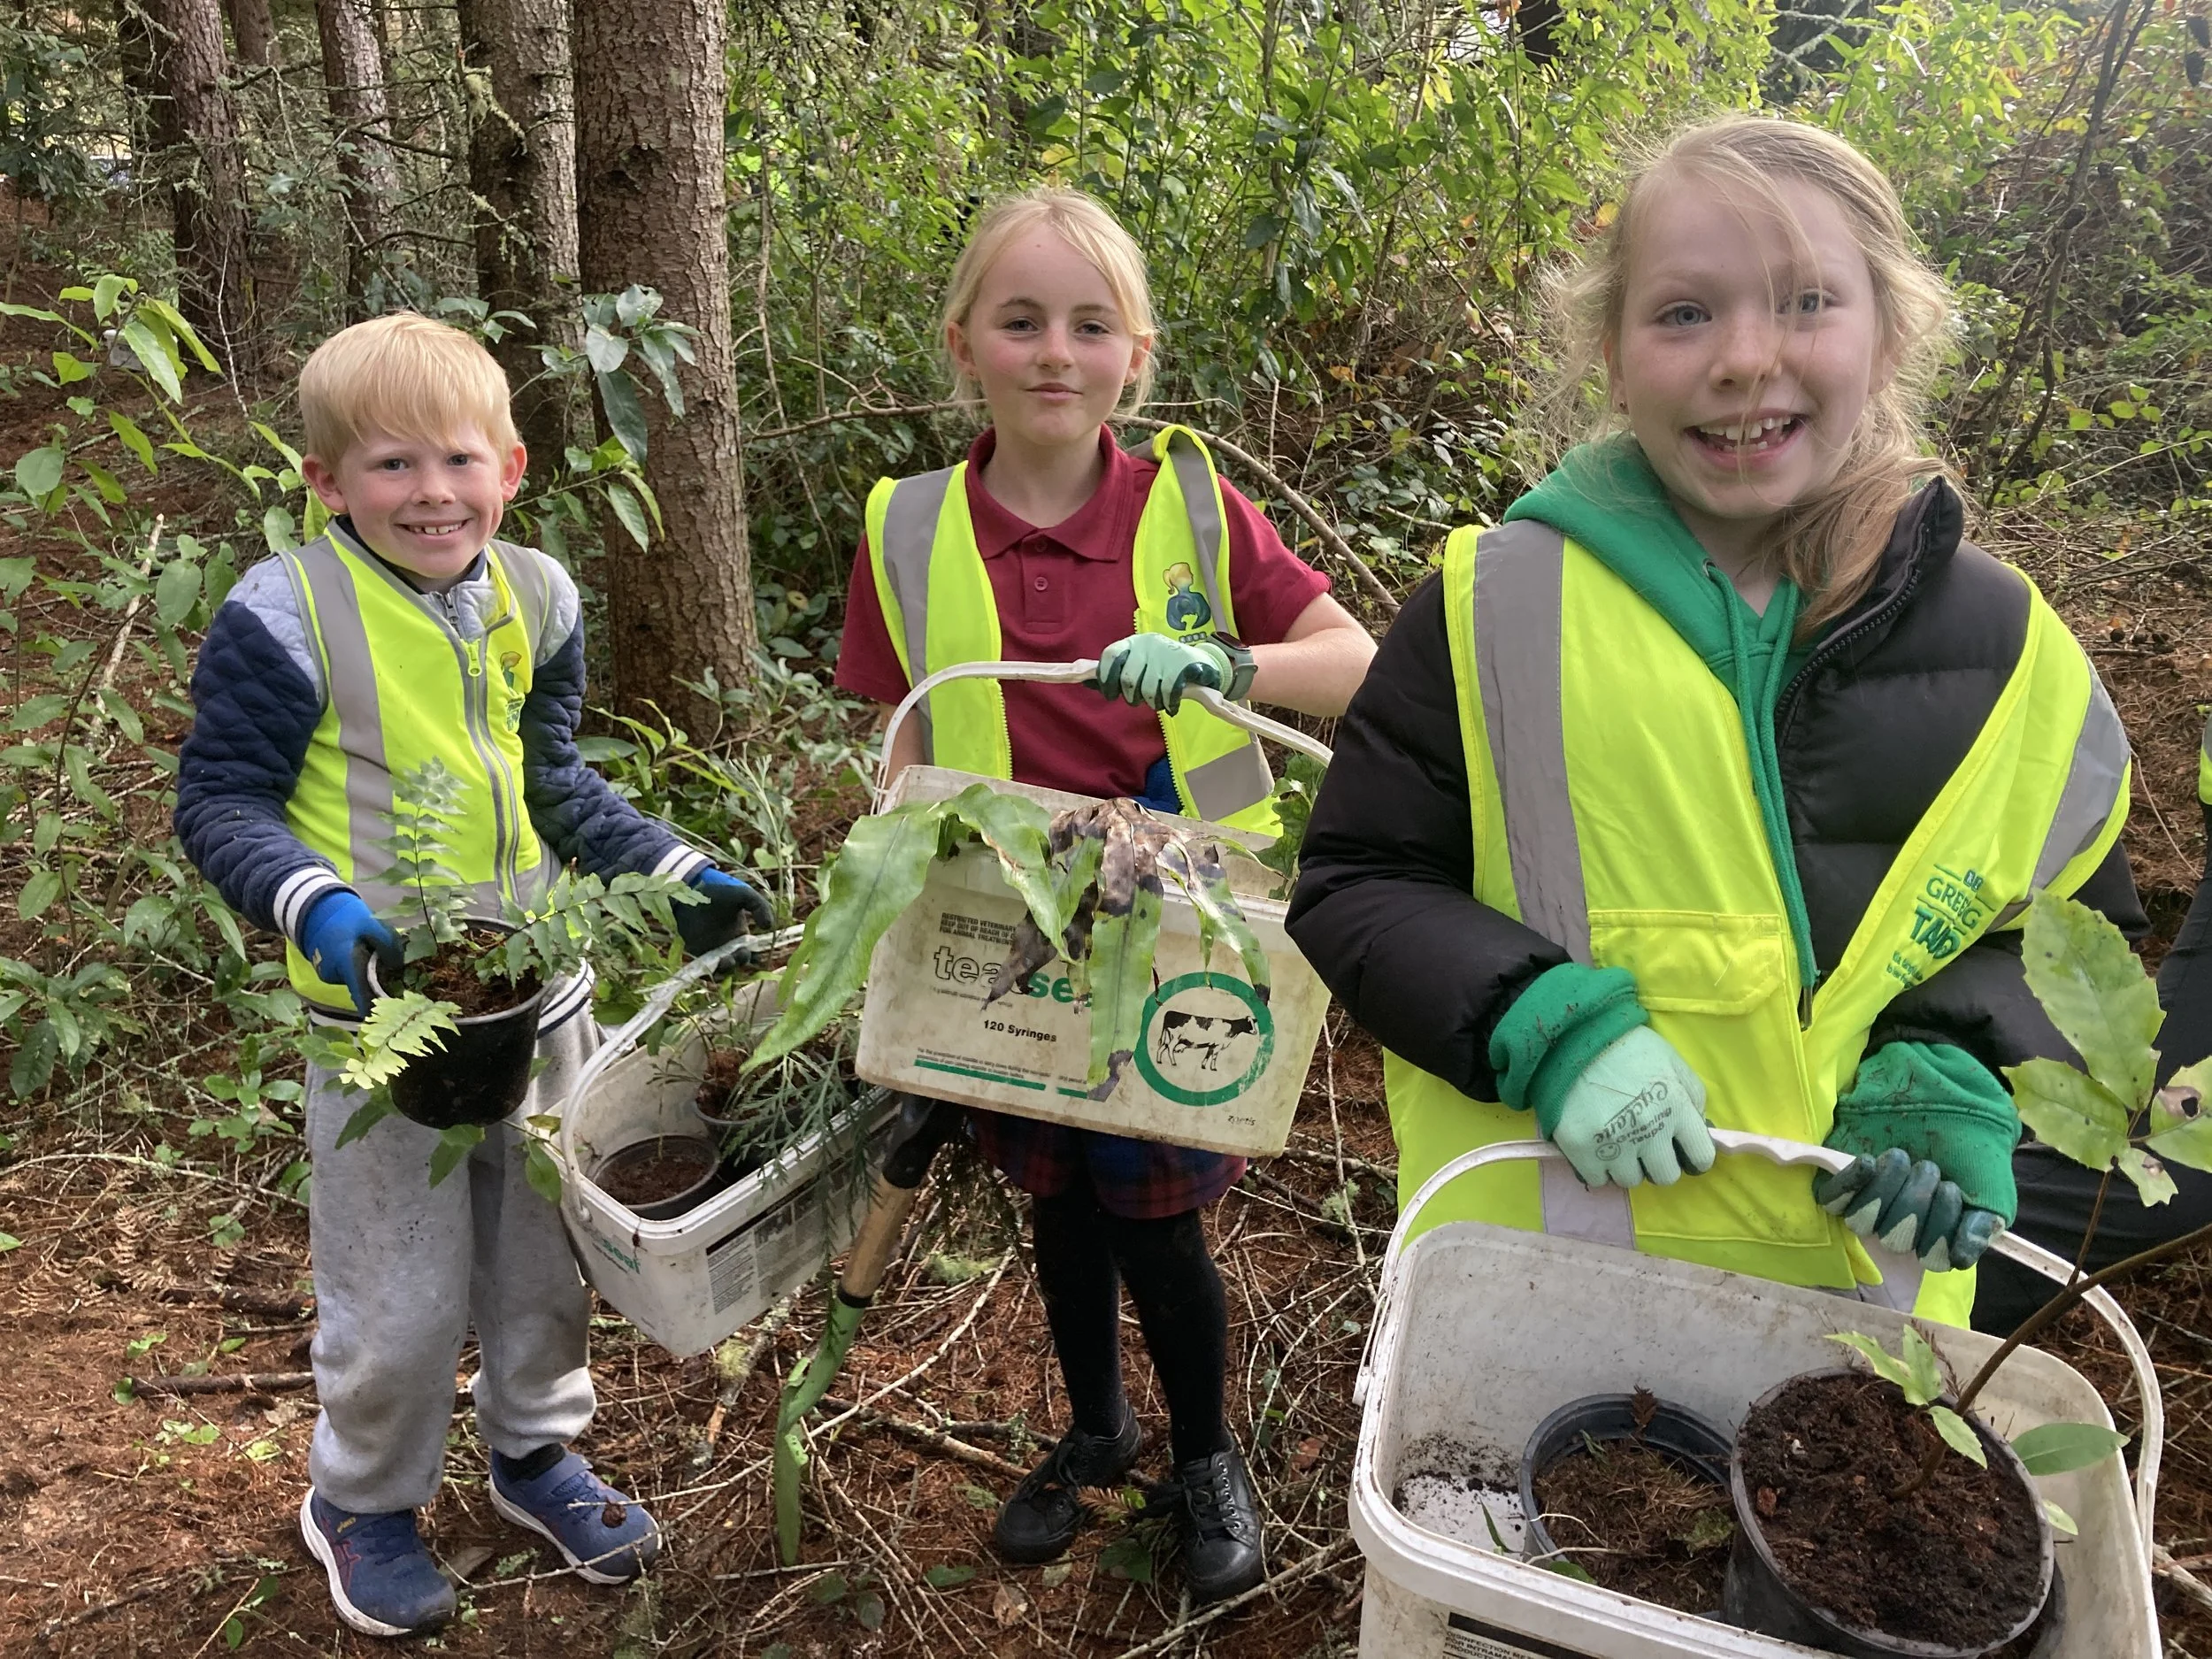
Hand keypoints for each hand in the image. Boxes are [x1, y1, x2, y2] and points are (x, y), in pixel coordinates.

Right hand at [298, 889, 398, 1015]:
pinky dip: (358, 969)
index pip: (362, 997)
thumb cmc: (346, 917)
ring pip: (356, 981)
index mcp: (347, 964)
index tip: (390, 1018)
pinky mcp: (327, 973)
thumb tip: (398, 967)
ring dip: (368, 973)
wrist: (315, 910)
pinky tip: (359, 953)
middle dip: (379, 983)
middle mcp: (336, 976)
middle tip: (394, 971)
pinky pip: (348, 976)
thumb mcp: (372, 924)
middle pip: (363, 988)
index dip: (375, 1009)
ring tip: (371, 952)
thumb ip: (388, 945)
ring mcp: (329, 976)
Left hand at [676, 867, 775, 961]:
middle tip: (735, 956)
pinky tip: (711, 966)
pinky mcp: (696, 949)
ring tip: (724, 961)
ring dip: (725, 969)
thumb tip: (768, 926)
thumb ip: (760, 907)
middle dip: (738, 963)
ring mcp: (711, 948)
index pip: (749, 953)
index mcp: (740, 934)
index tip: (752, 955)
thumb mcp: (745, 895)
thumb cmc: (721, 891)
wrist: (694, 888)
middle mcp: (727, 944)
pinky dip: (708, 971)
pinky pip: (703, 966)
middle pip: (736, 963)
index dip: (752, 958)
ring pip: (721, 968)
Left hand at [1095, 633, 1231, 714]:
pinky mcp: (1183, 665)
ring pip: (1148, 689)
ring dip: (1151, 702)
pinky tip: (1171, 706)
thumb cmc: (1161, 665)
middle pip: (1128, 679)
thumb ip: (1117, 671)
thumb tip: (1087, 682)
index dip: (1106, 677)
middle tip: (1137, 700)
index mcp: (1133, 642)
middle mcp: (1147, 645)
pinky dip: (1168, 704)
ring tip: (1157, 702)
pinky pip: (1168, 693)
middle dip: (1131, 696)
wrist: (1200, 661)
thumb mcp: (1139, 661)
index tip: (1109, 694)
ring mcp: (1165, 654)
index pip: (1111, 656)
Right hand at [1546, 1026, 1716, 1188]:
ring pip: (1629, 1180)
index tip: (1681, 1153)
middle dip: (1657, 1163)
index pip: (1701, 1157)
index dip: (1693, 1156)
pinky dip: (1596, 1167)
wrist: (1570, 1036)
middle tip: (1642, 1145)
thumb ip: (1692, 1096)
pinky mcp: (1581, 1149)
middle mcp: (1649, 1130)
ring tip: (1614, 1142)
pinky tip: (1593, 1146)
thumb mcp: (1671, 1061)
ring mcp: (1614, 1143)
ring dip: (1624, 1165)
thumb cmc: (1627, 1047)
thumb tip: (1698, 1129)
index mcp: (1676, 1107)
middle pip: (1665, 1176)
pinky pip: (1596, 1179)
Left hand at [1816, 1041, 2018, 1269]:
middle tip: (1932, 1169)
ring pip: (1866, 1221)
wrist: (1945, 1099)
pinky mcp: (1841, 1186)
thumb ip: (1983, 1225)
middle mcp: (1901, 1228)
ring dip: (1890, 1188)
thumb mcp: (1990, 1188)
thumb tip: (1959, 1259)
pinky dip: (1851, 1182)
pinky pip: (1834, 1198)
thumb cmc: (1971, 1148)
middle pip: (1897, 1239)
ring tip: (1906, 1158)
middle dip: (1918, 1201)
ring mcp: (1868, 1208)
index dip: (1940, 1236)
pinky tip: (1867, 1162)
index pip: (1932, 1257)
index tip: (1954, 1196)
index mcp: (1938, 1236)